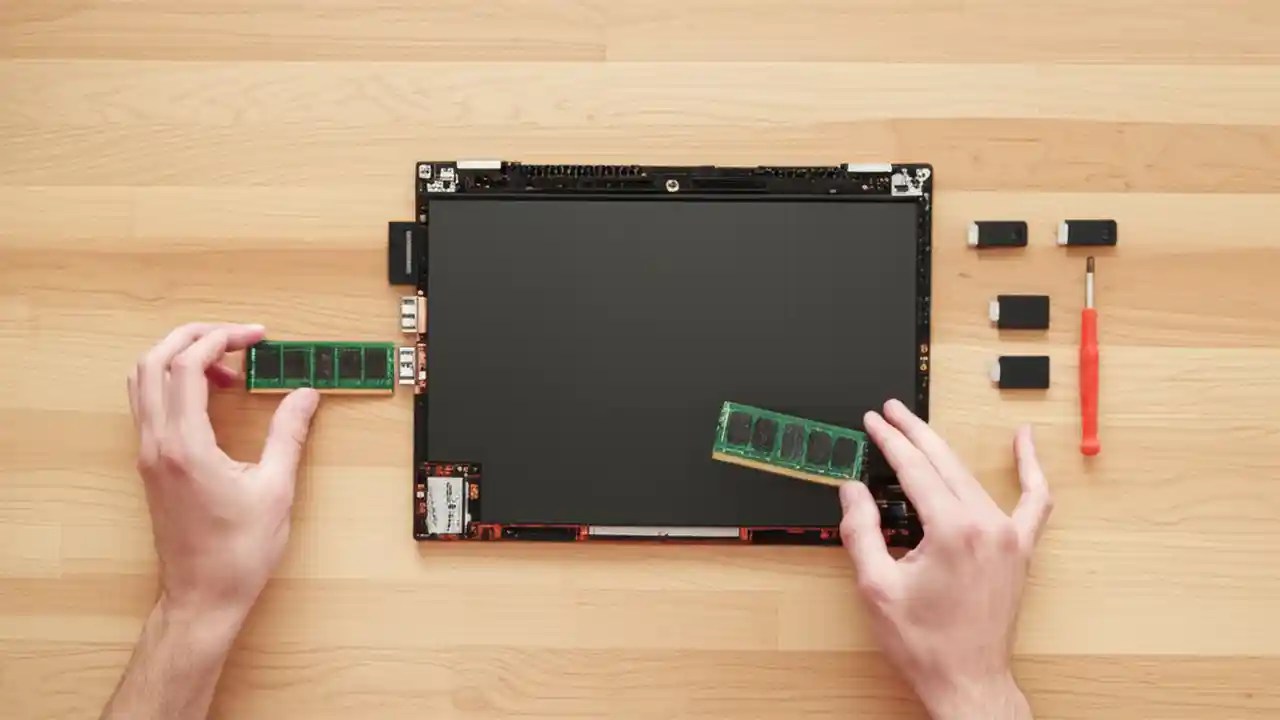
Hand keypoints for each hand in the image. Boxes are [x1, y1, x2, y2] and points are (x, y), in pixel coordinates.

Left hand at [127, 323, 319, 627]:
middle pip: (153, 362)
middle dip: (194, 337)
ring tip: (225, 365)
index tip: (256, 336)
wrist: (202, 596)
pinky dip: (175, 384)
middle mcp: (157, 444)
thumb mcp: (275, 489)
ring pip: (144, 381)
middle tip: (236, 336)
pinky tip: (211, 397)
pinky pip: (150, 405)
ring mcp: (148, 454)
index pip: (187, 366)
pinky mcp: (150, 465)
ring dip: (179, 358)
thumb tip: (305, 395)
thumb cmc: (238, 552)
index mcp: (185, 446)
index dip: (221, 339)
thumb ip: (288, 434)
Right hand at [839, 400, 1050, 719]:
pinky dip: (1030, 468)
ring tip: (918, 429)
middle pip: (944, 463)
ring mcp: (1010, 535)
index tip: (873, 422)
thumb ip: (861, 530)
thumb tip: (852, 491)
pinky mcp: (1020, 549)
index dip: (889, 442)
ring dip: (943, 450)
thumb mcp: (877, 586)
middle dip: (913, 433)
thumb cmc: (926, 644)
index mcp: (952, 531)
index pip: (915, 469)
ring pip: (972, 477)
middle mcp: (987, 525)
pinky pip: (1034, 500)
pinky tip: (1025, 442)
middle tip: (889, 412)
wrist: (967, 682)